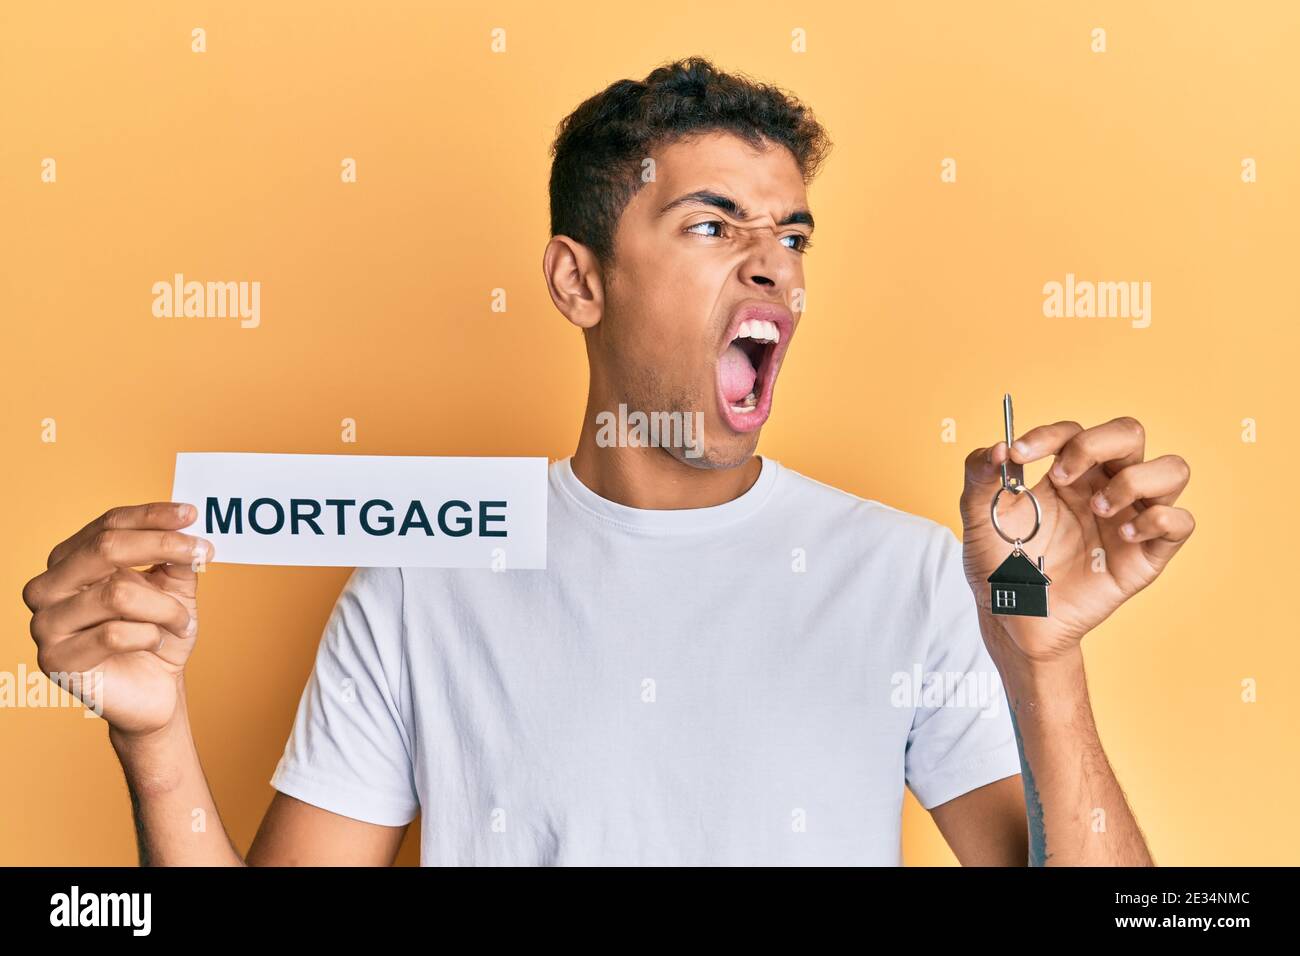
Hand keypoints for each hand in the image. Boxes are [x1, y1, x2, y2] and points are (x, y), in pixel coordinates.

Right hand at [21, 502, 213, 736]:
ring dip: (165, 607)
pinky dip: (151, 636)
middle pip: (105, 548)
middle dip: (163, 546)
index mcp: (69, 561)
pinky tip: (157, 644)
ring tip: (182, 623)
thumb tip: (188, 527)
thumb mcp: (173, 589)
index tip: (191, 514)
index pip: (108, 525)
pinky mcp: (57, 660)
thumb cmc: (158, 634)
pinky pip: (115, 634)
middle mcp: (47, 587)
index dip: (152, 516)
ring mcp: (45, 624)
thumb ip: (176, 558)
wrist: (155, 690)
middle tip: (203, 553)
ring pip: (117, 593)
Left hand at [960, 416, 1193, 661]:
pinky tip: (1121, 536)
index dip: (1049, 435)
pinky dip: (1158, 520)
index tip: (1018, 455)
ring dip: (1134, 480)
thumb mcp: (976, 517)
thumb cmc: (999, 564)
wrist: (1012, 617)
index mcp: (1067, 473)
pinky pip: (1181, 522)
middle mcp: (1103, 488)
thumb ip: (978, 474)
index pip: (1074, 431)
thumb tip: (998, 446)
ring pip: (1172, 470)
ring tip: (1098, 510)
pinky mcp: (1145, 555)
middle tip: (1062, 478)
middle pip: (1130, 434)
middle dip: (1096, 444)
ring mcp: (1128, 519)